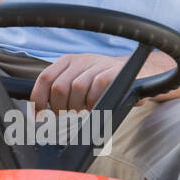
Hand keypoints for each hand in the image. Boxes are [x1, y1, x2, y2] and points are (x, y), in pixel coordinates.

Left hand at [30, 50, 179, 114]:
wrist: (140, 74)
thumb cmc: (106, 84)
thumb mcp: (82, 83)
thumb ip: (63, 94)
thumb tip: (42, 115)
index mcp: (69, 61)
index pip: (45, 78)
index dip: (39, 99)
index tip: (40, 115)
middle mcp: (81, 60)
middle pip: (59, 87)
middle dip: (60, 109)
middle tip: (67, 119)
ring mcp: (98, 64)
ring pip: (76, 88)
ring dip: (78, 108)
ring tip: (84, 113)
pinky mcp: (114, 72)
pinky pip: (97, 89)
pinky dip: (95, 103)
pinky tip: (98, 107)